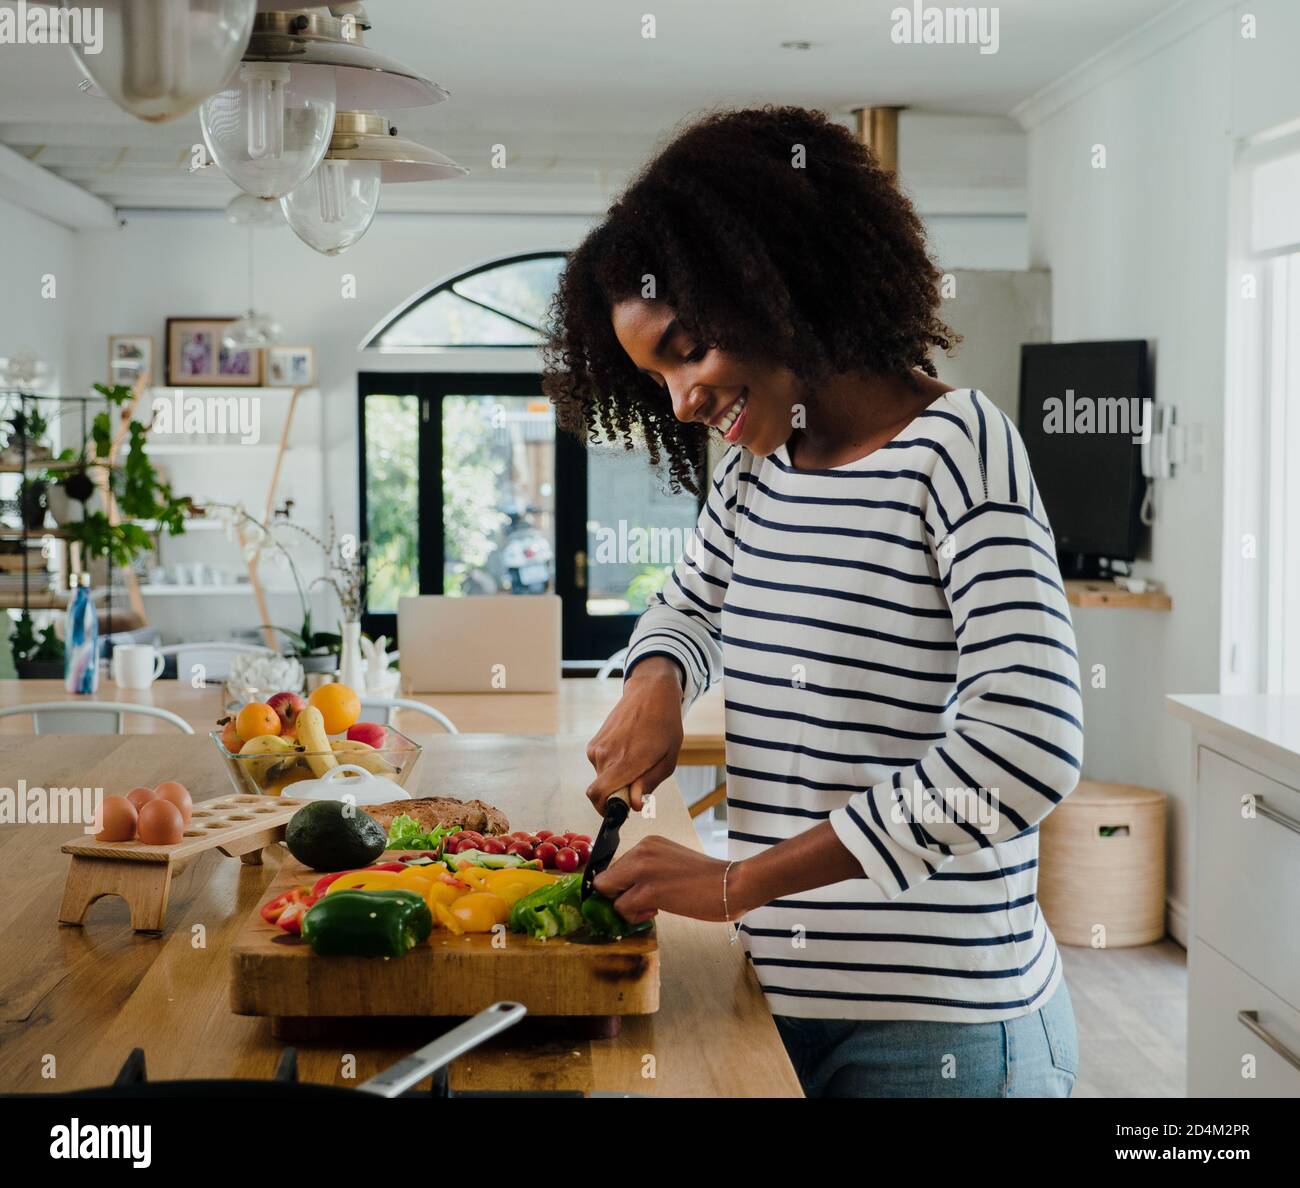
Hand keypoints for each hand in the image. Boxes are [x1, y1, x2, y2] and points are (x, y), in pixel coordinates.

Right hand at [585, 656, 683, 815]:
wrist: (650, 693)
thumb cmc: (665, 726)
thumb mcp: (668, 759)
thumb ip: (648, 784)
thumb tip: (632, 805)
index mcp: (624, 761)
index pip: (599, 796)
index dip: (608, 810)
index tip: (624, 807)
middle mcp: (604, 755)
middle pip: (602, 791)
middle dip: (618, 794)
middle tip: (640, 780)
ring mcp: (596, 748)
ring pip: (602, 778)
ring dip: (617, 778)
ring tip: (637, 759)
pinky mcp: (594, 742)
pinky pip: (600, 766)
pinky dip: (613, 766)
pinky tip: (629, 750)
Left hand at [592, 835, 737, 922]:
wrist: (732, 883)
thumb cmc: (707, 879)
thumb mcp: (670, 863)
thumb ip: (647, 871)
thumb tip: (627, 890)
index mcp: (647, 843)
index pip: (614, 866)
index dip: (618, 886)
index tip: (628, 896)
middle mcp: (641, 850)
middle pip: (605, 879)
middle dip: (615, 897)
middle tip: (637, 906)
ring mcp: (643, 869)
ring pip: (608, 893)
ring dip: (624, 908)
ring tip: (650, 908)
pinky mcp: (648, 890)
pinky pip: (621, 908)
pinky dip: (632, 917)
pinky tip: (654, 912)